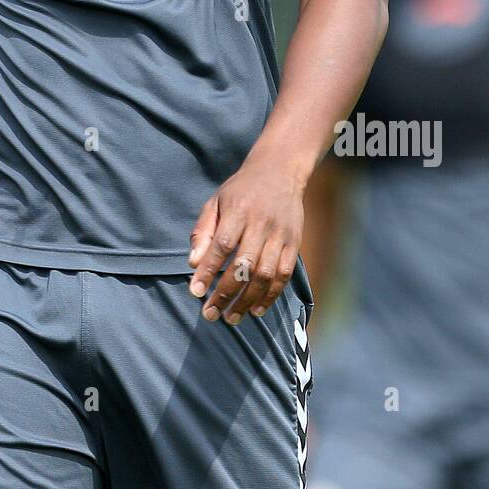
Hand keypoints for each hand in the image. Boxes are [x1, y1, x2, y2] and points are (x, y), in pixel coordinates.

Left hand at [188, 153, 305, 324]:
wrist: (280, 171)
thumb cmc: (240, 190)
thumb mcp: (215, 202)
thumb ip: (203, 232)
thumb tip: (193, 264)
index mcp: (238, 211)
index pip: (222, 245)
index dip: (209, 270)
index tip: (196, 292)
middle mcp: (261, 224)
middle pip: (243, 265)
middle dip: (226, 294)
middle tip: (210, 314)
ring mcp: (280, 235)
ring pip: (265, 275)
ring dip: (247, 301)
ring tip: (231, 318)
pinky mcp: (295, 243)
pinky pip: (284, 275)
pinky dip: (271, 296)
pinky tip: (256, 309)